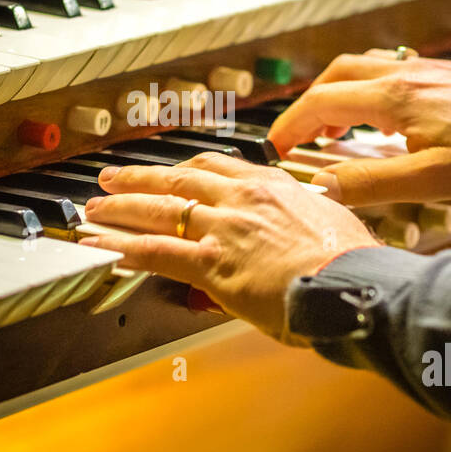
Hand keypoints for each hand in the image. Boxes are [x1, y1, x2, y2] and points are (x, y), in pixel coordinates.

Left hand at [80, 152, 378, 344]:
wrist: (356, 284)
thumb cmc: (353, 263)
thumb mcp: (335, 223)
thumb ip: (308, 219)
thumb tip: (307, 224)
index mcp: (272, 186)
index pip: (217, 167)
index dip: (183, 170)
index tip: (169, 172)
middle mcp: (242, 198)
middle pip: (177, 180)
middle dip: (139, 179)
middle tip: (111, 178)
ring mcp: (224, 228)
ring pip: (158, 210)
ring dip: (120, 208)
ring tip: (94, 209)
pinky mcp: (212, 262)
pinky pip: (156, 250)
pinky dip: (124, 246)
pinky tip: (104, 246)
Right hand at [267, 52, 450, 205]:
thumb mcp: (433, 180)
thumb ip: (370, 182)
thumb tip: (321, 186)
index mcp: (396, 96)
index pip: (321, 102)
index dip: (290, 126)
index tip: (274, 148)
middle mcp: (406, 73)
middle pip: (336, 75)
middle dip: (307, 106)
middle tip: (296, 138)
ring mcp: (426, 69)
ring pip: (362, 68)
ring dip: (336, 94)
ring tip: (331, 130)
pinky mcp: (444, 75)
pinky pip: (389, 71)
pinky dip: (366, 91)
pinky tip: (379, 119)